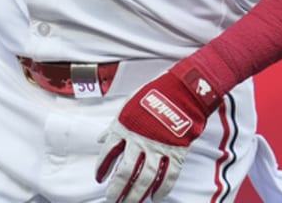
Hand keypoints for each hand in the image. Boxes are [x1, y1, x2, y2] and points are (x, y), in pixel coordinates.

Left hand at [94, 63, 219, 201]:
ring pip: (146, 178)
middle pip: (126, 172)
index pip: (108, 153)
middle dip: (118, 189)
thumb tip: (100, 139)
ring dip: (137, 194)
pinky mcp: (176, 152)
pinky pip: (168, 176)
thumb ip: (115, 125)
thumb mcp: (128, 104)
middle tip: (112, 200)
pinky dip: (162, 189)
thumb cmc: (154, 94)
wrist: (182, 90)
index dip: (102, 168)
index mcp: (125, 127)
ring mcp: (159, 147)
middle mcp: (140, 140)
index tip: (99, 179)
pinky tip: (155, 198)